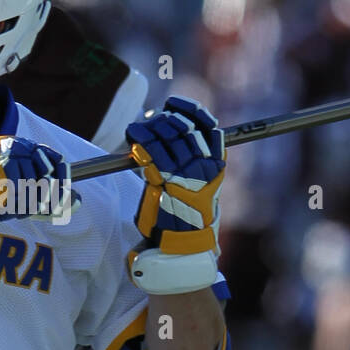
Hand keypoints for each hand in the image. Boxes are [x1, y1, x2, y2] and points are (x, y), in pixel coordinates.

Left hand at [126, 97, 224, 292]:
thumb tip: (166, 128)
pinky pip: (152, 152)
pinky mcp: (168, 182)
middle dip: (162, 120)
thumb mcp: (195, 182)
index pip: (207, 124)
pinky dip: (140, 141)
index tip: (173, 104)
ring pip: (166, 137)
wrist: (182, 245)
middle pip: (183, 127)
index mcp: (216, 163)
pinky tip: (133, 136)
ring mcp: (188, 174)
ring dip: (149, 128)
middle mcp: (205, 166)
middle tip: (149, 122)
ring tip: (137, 130)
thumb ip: (187, 157)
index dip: (189, 109)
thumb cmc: (184, 213)